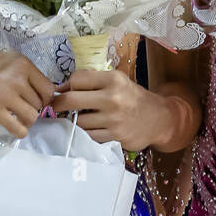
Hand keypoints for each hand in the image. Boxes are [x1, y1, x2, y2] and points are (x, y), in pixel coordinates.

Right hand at [0, 40, 54, 138]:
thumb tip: (43, 91)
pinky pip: (17, 128)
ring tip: (18, 117)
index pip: (48, 88)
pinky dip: (20, 131)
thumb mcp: (7, 59)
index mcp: (23, 64)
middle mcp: (17, 78)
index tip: (37, 99)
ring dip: (27, 120)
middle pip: (39, 103)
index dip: (45, 97)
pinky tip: (15, 128)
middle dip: (33, 108)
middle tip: (22, 107)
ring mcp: (5, 95)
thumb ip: (24, 72)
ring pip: (32, 116)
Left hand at [52, 69, 168, 152]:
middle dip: (59, 104)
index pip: (76, 79)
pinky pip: (88, 135)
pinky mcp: (114, 137)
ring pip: (77, 122)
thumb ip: (92, 81)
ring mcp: (113, 119)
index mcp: (113, 79)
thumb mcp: (117, 81)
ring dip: (74, 121)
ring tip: (80, 117)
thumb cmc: (132, 97)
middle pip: (71, 100)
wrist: (158, 119)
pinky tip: (91, 128)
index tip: (63, 91)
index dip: (66, 86)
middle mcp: (113, 98)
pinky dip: (86, 132)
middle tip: (56, 106)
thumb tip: (61, 88)